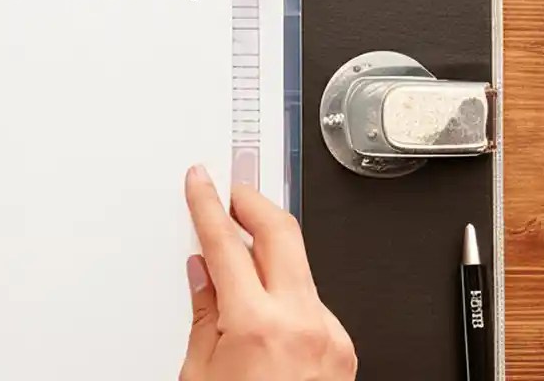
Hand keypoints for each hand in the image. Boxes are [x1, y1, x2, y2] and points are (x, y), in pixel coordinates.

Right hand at [181, 166, 356, 380]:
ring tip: (241, 257)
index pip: (227, 243)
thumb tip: (203, 270)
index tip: (202, 181)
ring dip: (272, 254)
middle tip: (233, 191)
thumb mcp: (200, 375)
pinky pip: (312, 303)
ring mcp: (331, 336)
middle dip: (255, 203)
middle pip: (283, 233)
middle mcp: (304, 324)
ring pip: (301, 268)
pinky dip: (287, 295)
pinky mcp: (344, 350)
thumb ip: (204, 314)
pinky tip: (266, 309)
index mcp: (258, 327)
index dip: (209, 204)